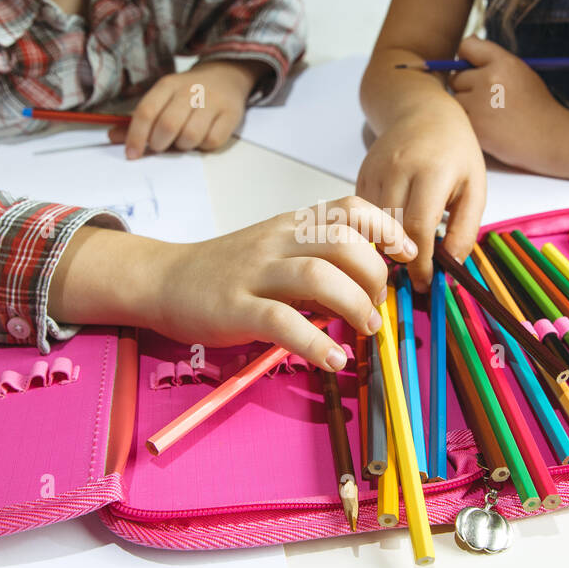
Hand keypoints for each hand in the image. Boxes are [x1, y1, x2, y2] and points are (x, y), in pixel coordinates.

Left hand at [108, 59, 267, 157]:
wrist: (226, 76)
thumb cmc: (188, 94)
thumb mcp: (163, 98)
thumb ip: (141, 119)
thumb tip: (114, 136)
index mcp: (168, 85)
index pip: (146, 111)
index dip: (136, 136)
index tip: (132, 154)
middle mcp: (190, 90)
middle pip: (168, 125)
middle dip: (159, 143)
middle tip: (160, 145)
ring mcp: (213, 101)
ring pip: (191, 136)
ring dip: (183, 146)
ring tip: (183, 140)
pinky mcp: (231, 114)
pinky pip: (212, 141)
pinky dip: (204, 146)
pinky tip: (202, 138)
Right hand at [140, 195, 417, 370]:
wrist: (164, 280)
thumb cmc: (227, 271)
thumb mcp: (276, 250)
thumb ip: (318, 260)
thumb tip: (368, 286)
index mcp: (291, 225)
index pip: (349, 208)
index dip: (385, 228)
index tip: (404, 254)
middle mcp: (277, 241)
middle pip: (343, 241)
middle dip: (374, 274)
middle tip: (378, 306)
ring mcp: (255, 273)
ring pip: (318, 275)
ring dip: (354, 304)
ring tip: (365, 330)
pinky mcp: (235, 308)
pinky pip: (282, 321)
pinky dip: (315, 342)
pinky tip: (332, 359)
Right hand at [356, 100, 485, 290]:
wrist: (421, 112)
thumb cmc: (454, 151)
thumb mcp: (475, 188)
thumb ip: (465, 229)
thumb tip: (450, 267)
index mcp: (432, 171)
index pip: (417, 228)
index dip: (419, 262)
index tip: (425, 281)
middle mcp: (398, 169)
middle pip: (390, 230)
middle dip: (402, 260)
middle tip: (414, 276)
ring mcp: (375, 171)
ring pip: (372, 225)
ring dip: (386, 247)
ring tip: (404, 256)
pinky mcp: (361, 175)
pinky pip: (362, 215)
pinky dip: (374, 230)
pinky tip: (391, 232)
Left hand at [449, 36, 561, 169]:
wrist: (552, 138)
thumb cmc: (537, 106)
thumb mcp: (522, 74)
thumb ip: (493, 61)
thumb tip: (463, 47)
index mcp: (504, 62)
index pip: (467, 46)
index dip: (465, 58)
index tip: (471, 69)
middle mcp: (490, 79)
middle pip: (457, 77)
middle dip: (467, 88)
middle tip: (489, 101)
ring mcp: (481, 104)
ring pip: (456, 100)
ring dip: (467, 107)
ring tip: (492, 116)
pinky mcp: (476, 127)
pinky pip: (461, 120)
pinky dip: (471, 124)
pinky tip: (491, 129)